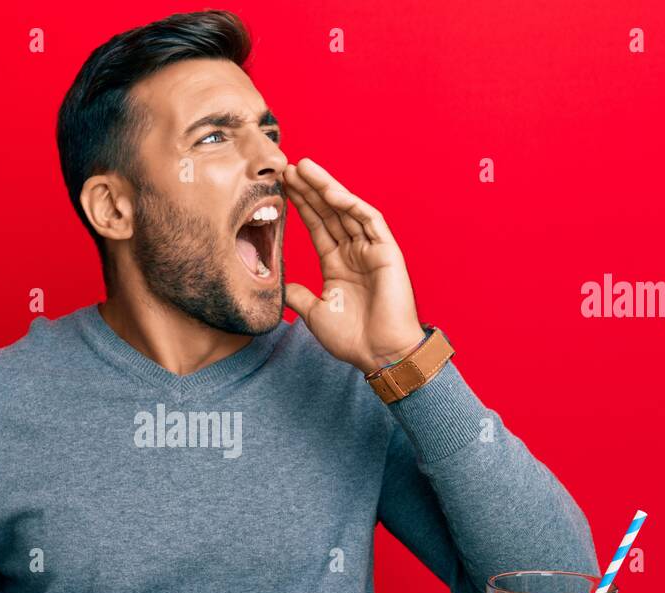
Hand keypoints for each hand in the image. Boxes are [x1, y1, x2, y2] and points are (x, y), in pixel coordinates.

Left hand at [282, 158, 425, 373]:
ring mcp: (371, 250)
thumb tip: (277, 285)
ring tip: (303, 168)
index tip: (281, 186)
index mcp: (338, 264)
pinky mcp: (387, 252)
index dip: (300, 205)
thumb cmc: (352, 338)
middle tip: (286, 167)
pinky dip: (350, 205)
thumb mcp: (314, 313)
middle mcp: (354, 252)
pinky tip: (330, 191)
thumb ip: (297, 295)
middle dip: (309, 189)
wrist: (380, 354)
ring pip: (346, 210)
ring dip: (326, 187)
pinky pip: (369, 221)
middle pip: (329, 212)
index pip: (317, 226)